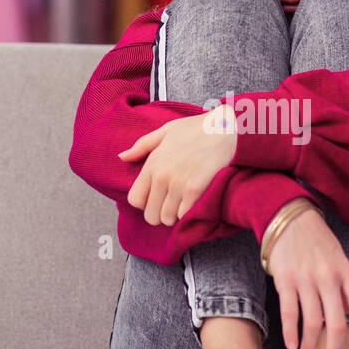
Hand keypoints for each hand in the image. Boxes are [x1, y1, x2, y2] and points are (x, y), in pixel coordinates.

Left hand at [117, 105, 237, 225]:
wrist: (226, 129)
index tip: (156, 198)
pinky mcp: (196, 190)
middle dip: (159, 214)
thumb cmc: (197, 129)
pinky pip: (184, 216)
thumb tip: (122, 157)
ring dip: (175, 216)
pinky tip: (194, 203)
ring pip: (167, 219)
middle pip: (150, 215)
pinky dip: (189, 214)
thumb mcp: (165, 131)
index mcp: (152, 163)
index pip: (135, 200)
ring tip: (183, 204)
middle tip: (171, 205)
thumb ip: (142, 145)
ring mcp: (178, 184)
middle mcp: (162, 176)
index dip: (144, 203)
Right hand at [267, 206, 348, 348]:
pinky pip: (289, 313)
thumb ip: (344, 287)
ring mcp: (306, 279)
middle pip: (336, 323)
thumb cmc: (316, 241)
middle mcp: (328, 278)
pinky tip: (292, 344)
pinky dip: (290, 334)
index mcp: (346, 273)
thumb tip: (348, 316)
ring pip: (312, 322)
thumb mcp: (338, 259)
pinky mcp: (286, 280)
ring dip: (309, 344)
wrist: (290, 219)